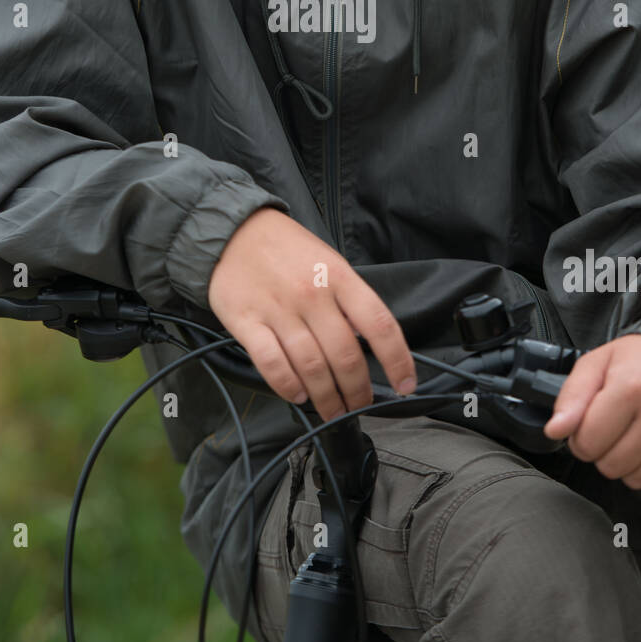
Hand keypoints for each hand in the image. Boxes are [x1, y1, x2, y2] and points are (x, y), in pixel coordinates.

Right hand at [207, 208, 416, 420]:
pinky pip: (272, 364)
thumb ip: (348, 299)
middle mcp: (312, 294)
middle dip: (357, 390)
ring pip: (312, 366)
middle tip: (359, 405)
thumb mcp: (329, 261)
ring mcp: (278, 309)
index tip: (405, 385)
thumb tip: (367, 340)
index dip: (397, 360)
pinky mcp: (247, 322)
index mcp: (339, 276)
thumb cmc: (287, 249)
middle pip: (345, 356)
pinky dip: (288, 386)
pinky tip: (298, 394)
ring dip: (327, 397)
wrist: (234, 231)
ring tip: (333, 410)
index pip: (379, 324)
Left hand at [542, 333, 640, 491]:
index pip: (588, 442)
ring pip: (639, 480)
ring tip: (634, 438)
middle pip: (611, 466)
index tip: (589, 426)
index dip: (580, 438)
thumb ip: (572, 396)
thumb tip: (555, 430)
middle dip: (603, 453)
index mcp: (631, 387)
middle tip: (613, 431)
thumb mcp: (599, 362)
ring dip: (629, 466)